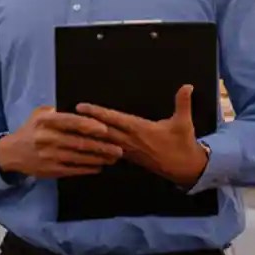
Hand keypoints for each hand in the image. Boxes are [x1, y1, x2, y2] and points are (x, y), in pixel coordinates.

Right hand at [0, 105, 123, 178]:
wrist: (12, 153)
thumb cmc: (30, 131)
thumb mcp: (38, 115)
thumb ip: (57, 111)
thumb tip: (79, 110)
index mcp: (45, 122)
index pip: (71, 122)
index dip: (89, 126)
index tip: (105, 129)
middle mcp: (47, 138)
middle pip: (79, 142)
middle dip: (101, 146)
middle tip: (118, 147)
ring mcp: (49, 156)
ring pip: (79, 157)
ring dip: (99, 158)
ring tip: (113, 158)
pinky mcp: (51, 170)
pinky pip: (73, 169)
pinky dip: (88, 169)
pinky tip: (99, 166)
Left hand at [76, 85, 209, 187]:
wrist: (185, 168)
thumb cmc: (183, 144)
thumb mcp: (184, 123)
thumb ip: (182, 103)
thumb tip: (187, 86)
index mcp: (140, 129)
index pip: (114, 119)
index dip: (97, 113)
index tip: (81, 106)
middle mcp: (130, 140)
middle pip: (102, 130)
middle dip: (84, 123)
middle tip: (66, 115)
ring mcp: (128, 150)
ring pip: (103, 142)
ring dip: (87, 135)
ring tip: (71, 129)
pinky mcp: (129, 157)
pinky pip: (108, 151)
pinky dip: (97, 146)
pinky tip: (85, 145)